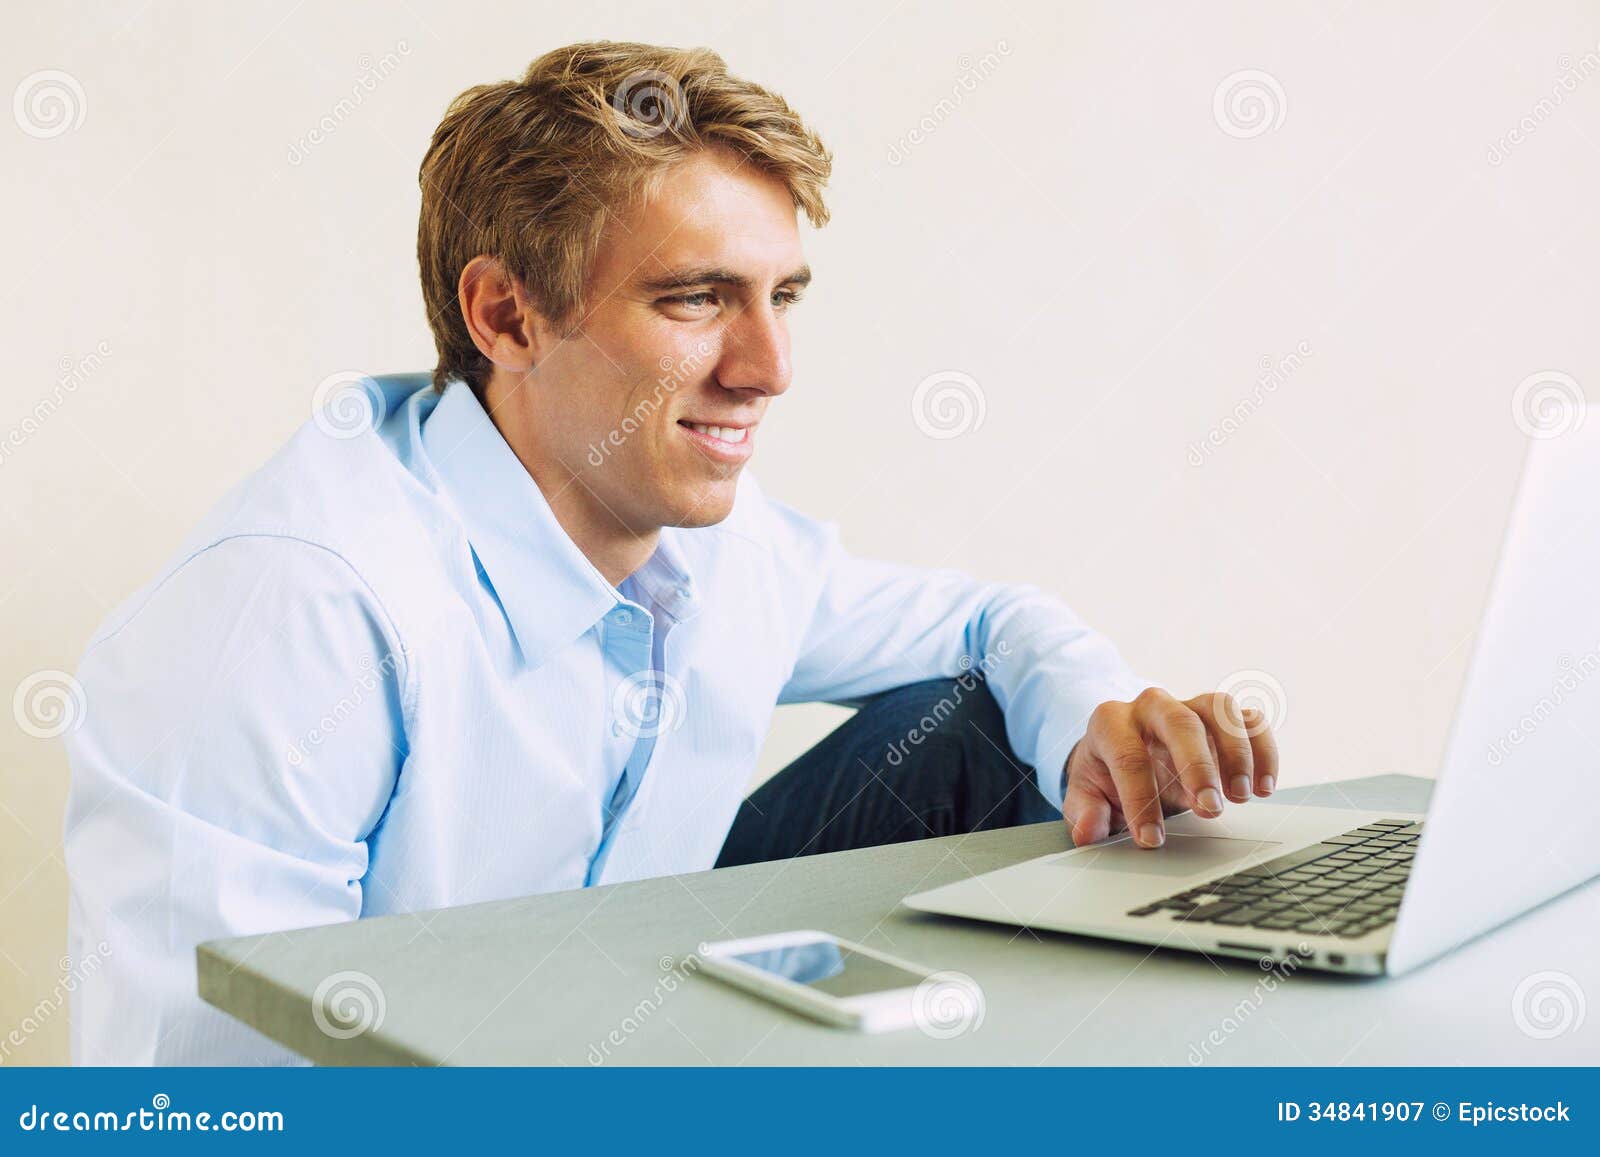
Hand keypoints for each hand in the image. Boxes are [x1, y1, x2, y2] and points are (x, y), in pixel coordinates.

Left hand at [1062, 688, 1278, 848]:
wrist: (1121, 750)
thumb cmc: (1106, 773)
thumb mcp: (1085, 794)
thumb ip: (1084, 812)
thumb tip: (1087, 832)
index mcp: (1111, 723)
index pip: (1127, 756)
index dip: (1139, 798)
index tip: (1151, 839)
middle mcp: (1151, 707)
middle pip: (1179, 721)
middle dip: (1197, 766)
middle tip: (1209, 810)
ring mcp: (1189, 706)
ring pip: (1220, 709)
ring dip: (1237, 752)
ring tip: (1242, 797)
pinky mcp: (1220, 718)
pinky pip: (1249, 720)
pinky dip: (1263, 749)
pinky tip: (1265, 786)